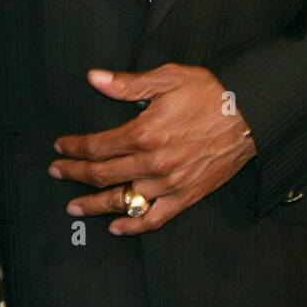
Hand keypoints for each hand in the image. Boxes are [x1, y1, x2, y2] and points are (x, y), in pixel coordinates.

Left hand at [49, 63, 255, 234]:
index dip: (74, 147)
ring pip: (123, 200)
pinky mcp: (186, 196)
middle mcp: (153, 163)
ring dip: (94, 205)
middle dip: (74, 173)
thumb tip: (95, 79)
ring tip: (73, 207)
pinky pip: (155, 218)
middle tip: (56, 173)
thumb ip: (128, 84)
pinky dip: (134, 225)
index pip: (97, 146)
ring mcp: (169, 184)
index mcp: (144, 133)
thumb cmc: (210, 94)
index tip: (60, 146)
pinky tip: (117, 227)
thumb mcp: (168, 78)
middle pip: (102, 174)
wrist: (250, 116)